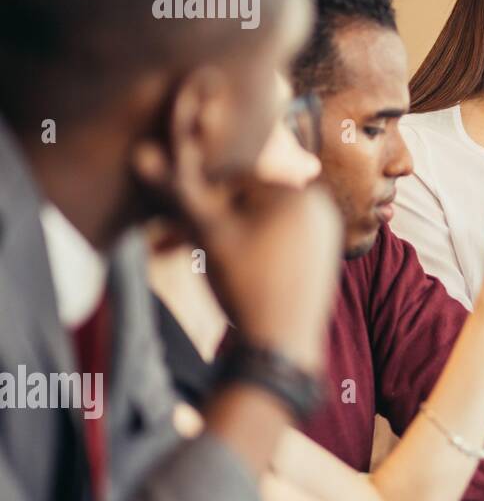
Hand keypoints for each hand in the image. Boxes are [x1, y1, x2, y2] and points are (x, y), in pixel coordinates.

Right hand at [132, 125, 342, 375]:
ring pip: (261, 220)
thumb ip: (179, 192)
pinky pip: (280, 238)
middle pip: (250, 199)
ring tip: (194, 259)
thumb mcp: (209, 236)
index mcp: (299, 192)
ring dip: (224, 234)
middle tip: (167, 243)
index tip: (171, 222)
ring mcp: (326, 231)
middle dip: (209, 218)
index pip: (236, 177)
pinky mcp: (323, 254)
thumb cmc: (246, 286)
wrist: (282, 347)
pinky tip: (225, 269)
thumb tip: (141, 153)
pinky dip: (251, 247)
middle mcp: (320, 205)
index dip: (199, 196)